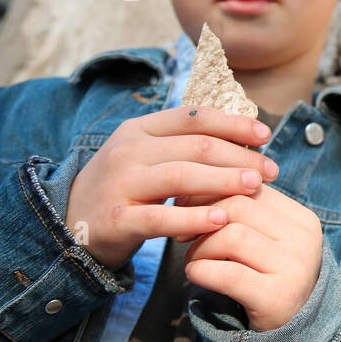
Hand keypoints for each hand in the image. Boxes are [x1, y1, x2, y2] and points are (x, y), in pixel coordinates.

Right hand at [63, 105, 277, 269]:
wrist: (71, 225)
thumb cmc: (125, 188)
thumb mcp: (147, 155)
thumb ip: (185, 144)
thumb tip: (243, 136)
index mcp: (139, 129)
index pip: (193, 117)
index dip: (233, 123)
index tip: (264, 135)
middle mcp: (128, 151)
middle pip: (195, 146)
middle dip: (239, 156)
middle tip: (270, 171)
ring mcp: (120, 184)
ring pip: (180, 176)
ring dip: (223, 180)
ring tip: (255, 187)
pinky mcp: (117, 219)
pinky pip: (161, 217)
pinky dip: (194, 217)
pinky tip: (222, 219)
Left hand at [180, 183, 323, 331]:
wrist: (292, 331)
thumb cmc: (266, 276)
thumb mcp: (264, 239)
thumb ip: (241, 212)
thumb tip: (189, 191)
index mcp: (302, 219)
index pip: (249, 187)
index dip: (211, 194)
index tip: (188, 209)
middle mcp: (304, 240)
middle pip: (238, 207)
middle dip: (202, 220)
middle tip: (185, 238)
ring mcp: (294, 269)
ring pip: (230, 235)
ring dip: (199, 247)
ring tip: (194, 260)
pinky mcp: (277, 298)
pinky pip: (228, 274)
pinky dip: (201, 270)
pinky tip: (195, 274)